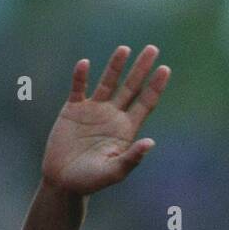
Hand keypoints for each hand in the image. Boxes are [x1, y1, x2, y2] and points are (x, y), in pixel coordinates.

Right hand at [42, 46, 170, 194]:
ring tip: (125, 48)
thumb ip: (131, 158)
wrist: (63, 181)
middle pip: (130, 87)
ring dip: (116, 65)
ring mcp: (93, 110)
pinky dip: (80, 76)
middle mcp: (112, 116)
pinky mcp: (73, 109)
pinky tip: (85, 64)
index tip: (165, 69)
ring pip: (107, 82)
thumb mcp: (113, 172)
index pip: (145, 104)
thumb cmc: (91, 181)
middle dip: (141, 69)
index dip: (155, 87)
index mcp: (126, 130)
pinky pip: (78, 88)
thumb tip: (150, 142)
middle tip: (153, 48)